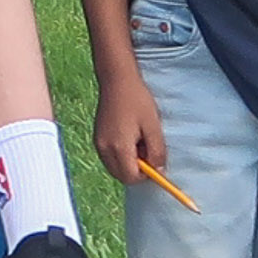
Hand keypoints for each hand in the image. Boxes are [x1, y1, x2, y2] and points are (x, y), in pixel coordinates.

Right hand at [93, 71, 169, 200]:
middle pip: (122, 176)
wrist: (117, 80)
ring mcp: (98, 144)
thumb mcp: (153, 126)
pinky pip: (110, 157)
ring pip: (115, 168)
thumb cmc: (137, 100)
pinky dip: (121, 155)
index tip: (156, 162)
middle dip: (137, 171)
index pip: (131, 178)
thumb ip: (157, 151)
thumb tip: (159, 171)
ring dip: (129, 163)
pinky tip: (129, 137)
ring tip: (138, 141)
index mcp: (119, 147)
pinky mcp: (97, 138)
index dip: (146, 176)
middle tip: (148, 150)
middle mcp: (104, 149)